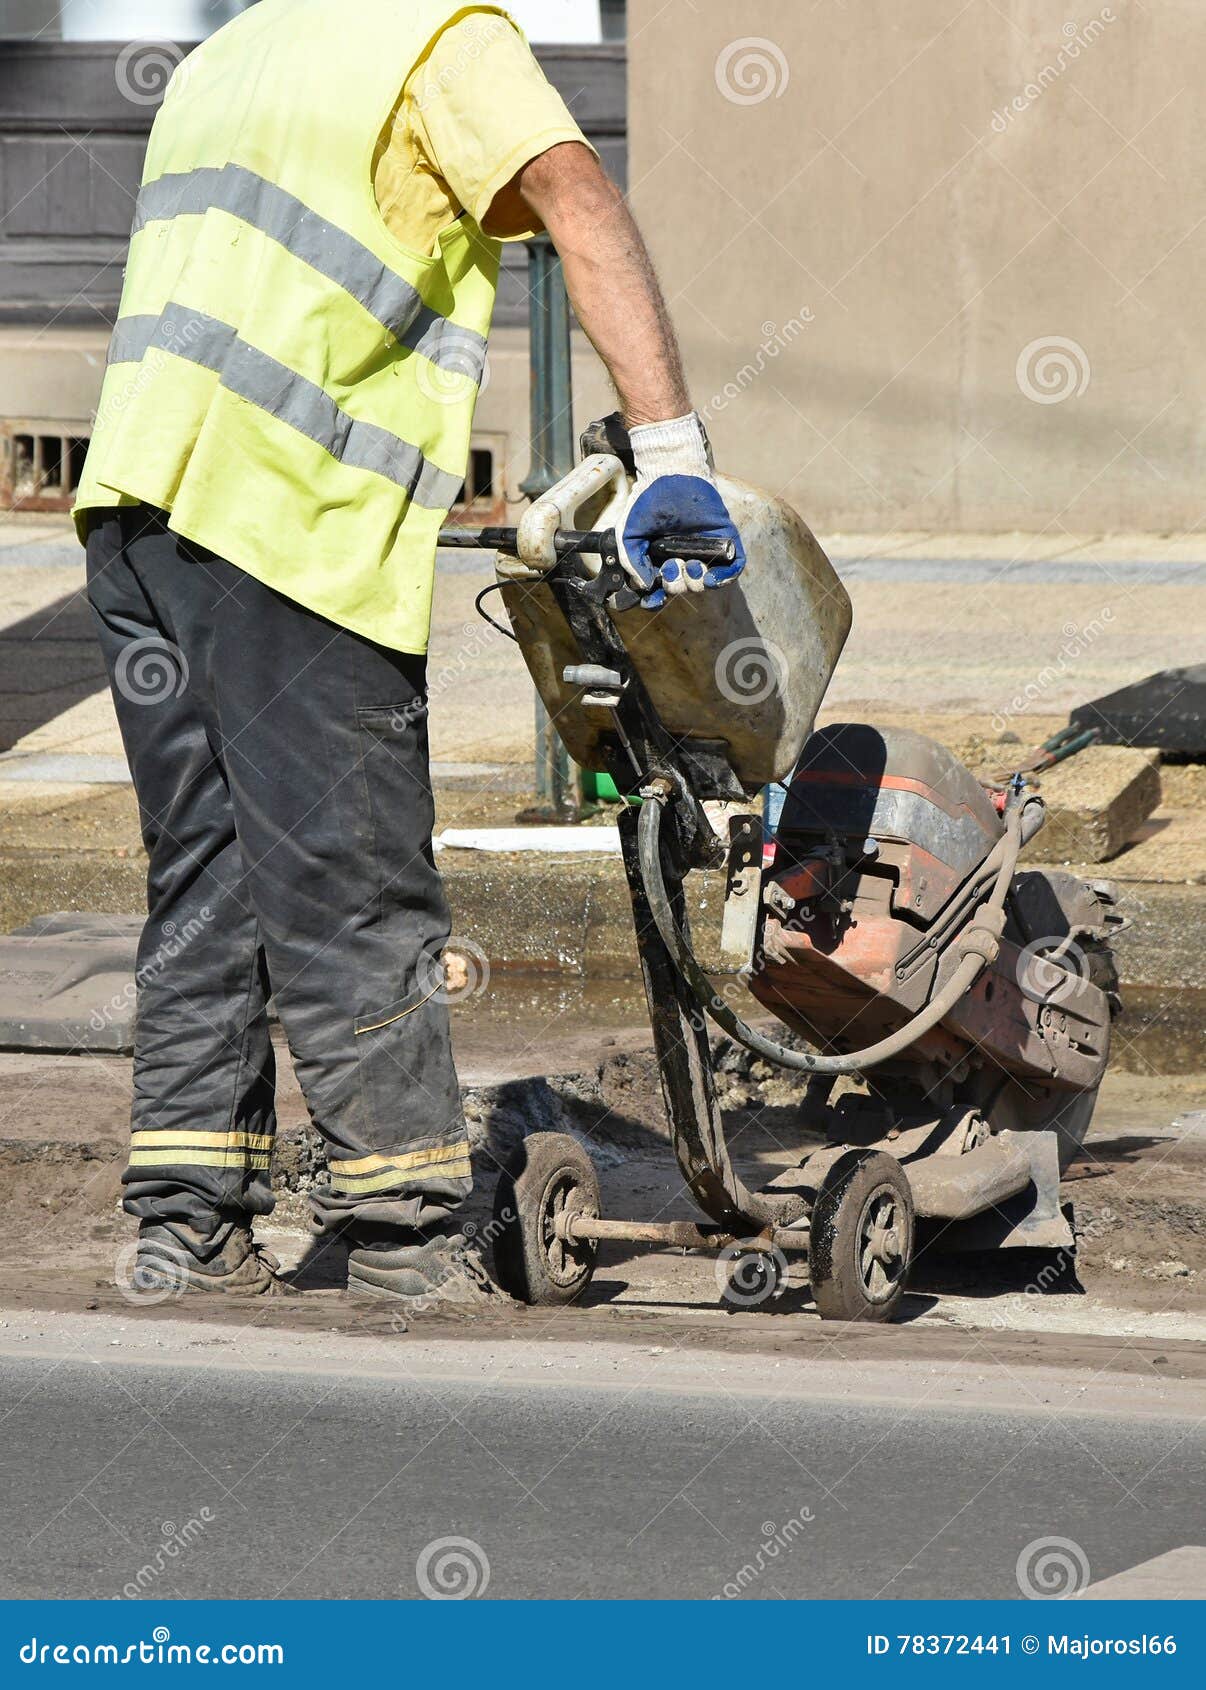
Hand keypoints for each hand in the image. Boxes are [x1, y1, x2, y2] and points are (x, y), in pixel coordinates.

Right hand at [618, 413, 745, 609]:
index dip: (655, 600)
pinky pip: (731, 569)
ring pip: (703, 582)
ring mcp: (704, 550)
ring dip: (695, 582)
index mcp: (659, 559)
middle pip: (681, 588)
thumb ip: (632, 561)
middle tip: (671, 567)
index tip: (654, 599)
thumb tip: (645, 586)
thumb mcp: (629, 533)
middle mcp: (681, 558)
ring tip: (690, 565)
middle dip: (676, 585)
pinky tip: (712, 578)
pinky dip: (724, 578)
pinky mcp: (724, 541)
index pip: (659, 590)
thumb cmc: (648, 500)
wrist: (671, 473)